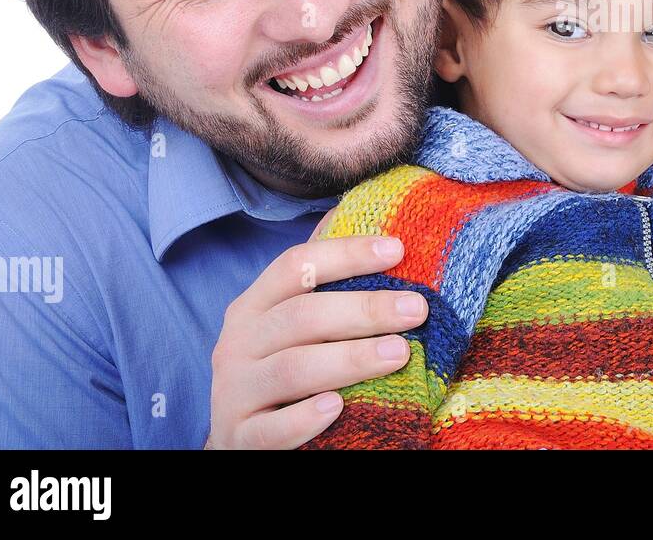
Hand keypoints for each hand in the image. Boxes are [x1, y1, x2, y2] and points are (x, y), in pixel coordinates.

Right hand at [205, 209, 427, 448]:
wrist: (244, 439)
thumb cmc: (283, 367)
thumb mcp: (293, 323)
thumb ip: (322, 281)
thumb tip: (361, 211)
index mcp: (254, 306)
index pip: (296, 265)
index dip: (346, 253)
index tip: (398, 249)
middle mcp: (237, 343)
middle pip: (302, 316)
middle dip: (365, 308)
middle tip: (417, 309)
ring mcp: (234, 392)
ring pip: (292, 369)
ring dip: (349, 359)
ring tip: (400, 353)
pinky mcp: (241, 437)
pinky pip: (272, 429)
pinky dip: (304, 418)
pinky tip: (337, 407)